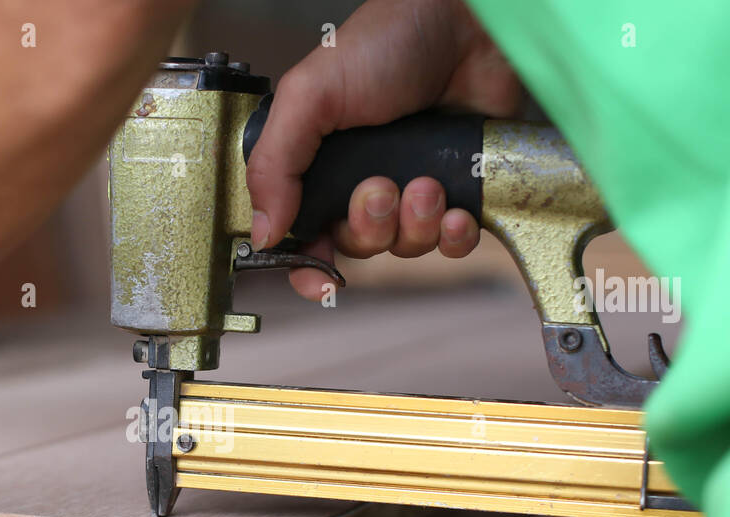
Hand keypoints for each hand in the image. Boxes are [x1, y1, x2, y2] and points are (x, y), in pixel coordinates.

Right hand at [245, 0, 521, 299]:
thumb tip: (262, 232)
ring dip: (415, 225)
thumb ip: (275, 164)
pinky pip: (452, 243)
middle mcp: (362, 179)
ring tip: (426, 183)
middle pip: (356, 246)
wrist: (467, 23)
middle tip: (380, 187)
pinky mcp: (460, 190)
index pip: (303, 234)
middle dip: (369, 226)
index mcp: (318, 163)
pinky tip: (457, 209)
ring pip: (405, 247)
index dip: (307, 264)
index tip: (320, 278)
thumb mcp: (309, 96)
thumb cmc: (389, 42)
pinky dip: (454, 236)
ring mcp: (412, 186)